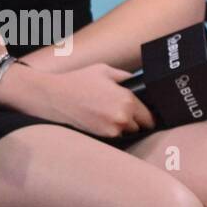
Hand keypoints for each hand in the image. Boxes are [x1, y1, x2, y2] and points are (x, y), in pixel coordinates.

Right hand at [17, 63, 156, 137]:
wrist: (57, 96)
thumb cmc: (80, 80)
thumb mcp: (104, 70)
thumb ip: (125, 77)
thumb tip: (140, 82)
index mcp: (127, 99)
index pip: (149, 116)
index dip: (146, 114)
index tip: (141, 112)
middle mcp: (123, 116)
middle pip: (141, 126)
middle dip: (134, 119)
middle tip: (119, 109)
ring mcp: (113, 128)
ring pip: (128, 131)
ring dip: (123, 125)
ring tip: (107, 112)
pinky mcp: (103, 136)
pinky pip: (116, 135)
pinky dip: (111, 128)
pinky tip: (100, 118)